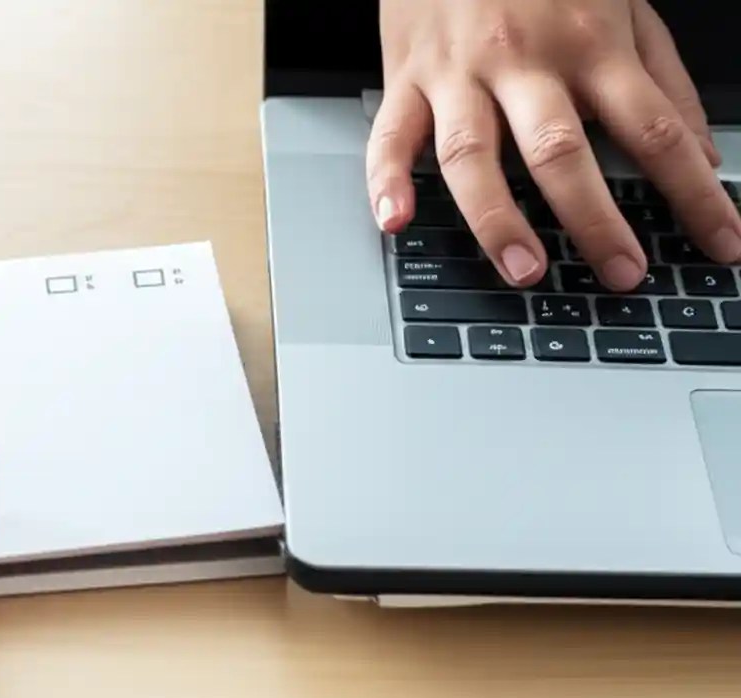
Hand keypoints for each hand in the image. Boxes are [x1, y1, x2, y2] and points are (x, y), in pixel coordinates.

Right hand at [369, 0, 740, 290]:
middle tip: (622, 274)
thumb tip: (700, 155)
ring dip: (497, 219)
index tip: (721, 244)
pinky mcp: (406, 76)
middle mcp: (523, 61)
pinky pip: (392, 133)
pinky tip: (396, 220)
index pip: (656, 131)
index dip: (696, 195)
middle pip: (561, 151)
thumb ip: (663, 81)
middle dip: (595, 221)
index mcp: (589, 44)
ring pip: (473, 154)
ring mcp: (459, 72)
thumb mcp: (623, 7)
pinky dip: (388, 179)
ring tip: (524, 270)